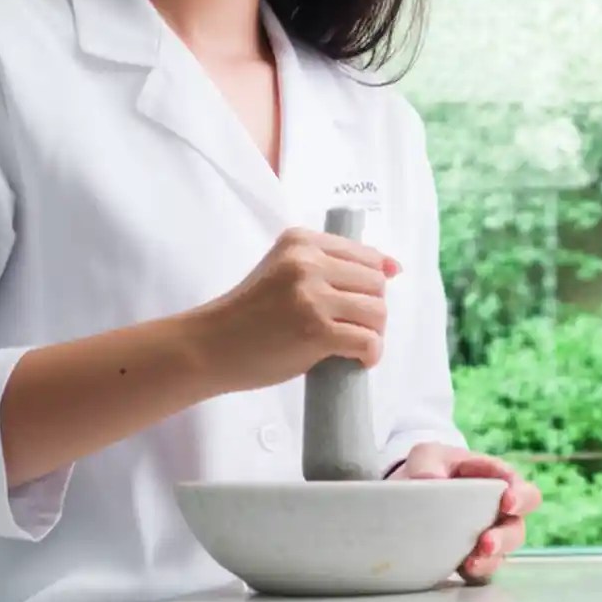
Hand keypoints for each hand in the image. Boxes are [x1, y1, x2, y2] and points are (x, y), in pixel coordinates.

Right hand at [193, 227, 398, 392]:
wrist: (209, 346)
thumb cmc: (246, 314)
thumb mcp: (283, 272)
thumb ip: (328, 266)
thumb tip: (393, 268)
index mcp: (301, 242)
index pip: (366, 255)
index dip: (375, 282)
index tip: (365, 301)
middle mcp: (308, 262)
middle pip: (376, 284)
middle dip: (373, 310)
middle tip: (353, 329)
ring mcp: (312, 295)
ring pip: (377, 312)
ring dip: (373, 333)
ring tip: (353, 345)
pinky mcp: (316, 329)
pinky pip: (368, 341)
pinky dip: (370, 354)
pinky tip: (357, 360)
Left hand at [388, 442, 541, 583]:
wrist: (412, 497)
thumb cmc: (431, 469)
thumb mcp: (426, 456)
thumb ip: (427, 461)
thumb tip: (429, 479)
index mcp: (497, 482)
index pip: (520, 489)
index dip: (520, 496)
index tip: (507, 500)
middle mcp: (500, 513)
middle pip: (517, 527)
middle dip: (505, 537)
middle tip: (487, 541)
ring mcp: (489, 538)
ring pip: (502, 554)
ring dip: (490, 559)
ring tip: (471, 562)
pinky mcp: (474, 560)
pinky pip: (483, 572)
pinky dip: (475, 572)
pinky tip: (462, 570)